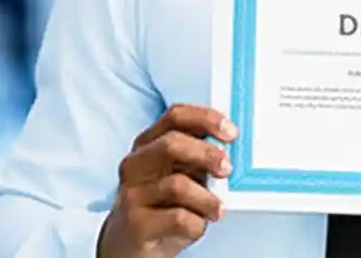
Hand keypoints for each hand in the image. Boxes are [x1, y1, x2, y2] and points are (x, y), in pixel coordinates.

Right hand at [97, 104, 238, 257]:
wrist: (130, 246)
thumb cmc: (161, 205)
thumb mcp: (179, 174)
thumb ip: (199, 159)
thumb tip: (231, 150)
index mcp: (148, 144)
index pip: (176, 116)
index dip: (206, 118)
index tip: (230, 131)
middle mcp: (136, 165)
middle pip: (172, 144)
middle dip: (207, 154)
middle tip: (227, 168)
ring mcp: (132, 194)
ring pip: (177, 185)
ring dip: (207, 198)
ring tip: (217, 209)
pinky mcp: (136, 224)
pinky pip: (177, 218)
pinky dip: (197, 223)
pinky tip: (198, 224)